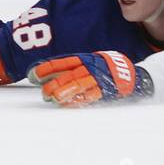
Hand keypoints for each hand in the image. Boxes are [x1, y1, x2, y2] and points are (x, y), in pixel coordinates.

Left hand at [29, 51, 151, 107]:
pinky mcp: (105, 90)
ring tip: (52, 98)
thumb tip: (48, 76)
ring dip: (63, 91)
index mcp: (83, 59)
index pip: (60, 62)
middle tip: (42, 92)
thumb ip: (71, 68)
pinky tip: (67, 105)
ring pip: (78, 84)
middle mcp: (89, 67)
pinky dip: (77, 100)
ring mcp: (97, 78)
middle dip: (52, 83)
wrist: (132, 75)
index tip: (32, 76)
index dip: (45, 69)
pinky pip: (90, 95)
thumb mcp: (88, 63)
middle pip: (67, 74)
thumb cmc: (105, 70)